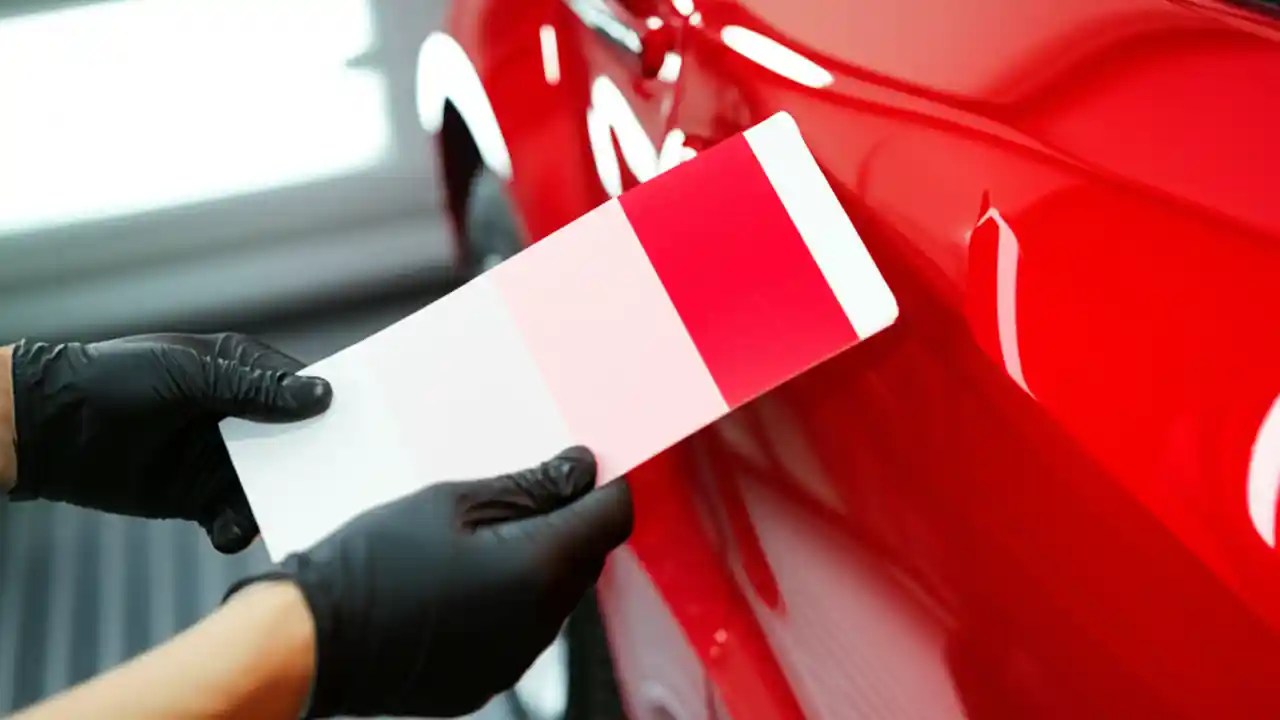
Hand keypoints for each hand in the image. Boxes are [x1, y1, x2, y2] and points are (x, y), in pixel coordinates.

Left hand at [9, 333, 331, 552]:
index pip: (302, 390)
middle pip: (296, 442)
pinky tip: (225, 529)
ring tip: (270, 512)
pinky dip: (236, 527)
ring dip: (275, 500)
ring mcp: (223, 458)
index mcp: (243, 372)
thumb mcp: (190, 375)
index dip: (330, 409)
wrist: (51, 430)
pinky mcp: (201, 496)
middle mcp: (241, 416)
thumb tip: (322, 395)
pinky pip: (234, 516)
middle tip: (331, 481)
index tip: (360, 429)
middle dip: (312, 462)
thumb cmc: (116, 381)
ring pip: (271, 484)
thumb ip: (256, 389)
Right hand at [231, 447, 632, 717]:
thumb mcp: (452, 501)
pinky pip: (524, 628)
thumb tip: (579, 469)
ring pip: (557, 594)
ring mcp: (517, 657)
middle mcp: (540, 621)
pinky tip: (465, 579)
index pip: (612, 518)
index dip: (607, 485)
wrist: (314, 639)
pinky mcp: (492, 677)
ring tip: (483, 536)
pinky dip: (512, 599)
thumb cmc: (372, 562)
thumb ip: (528, 486)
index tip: (585, 466)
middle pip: (587, 557)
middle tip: (524, 490)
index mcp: (537, 567)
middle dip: (570, 520)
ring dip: (541, 560)